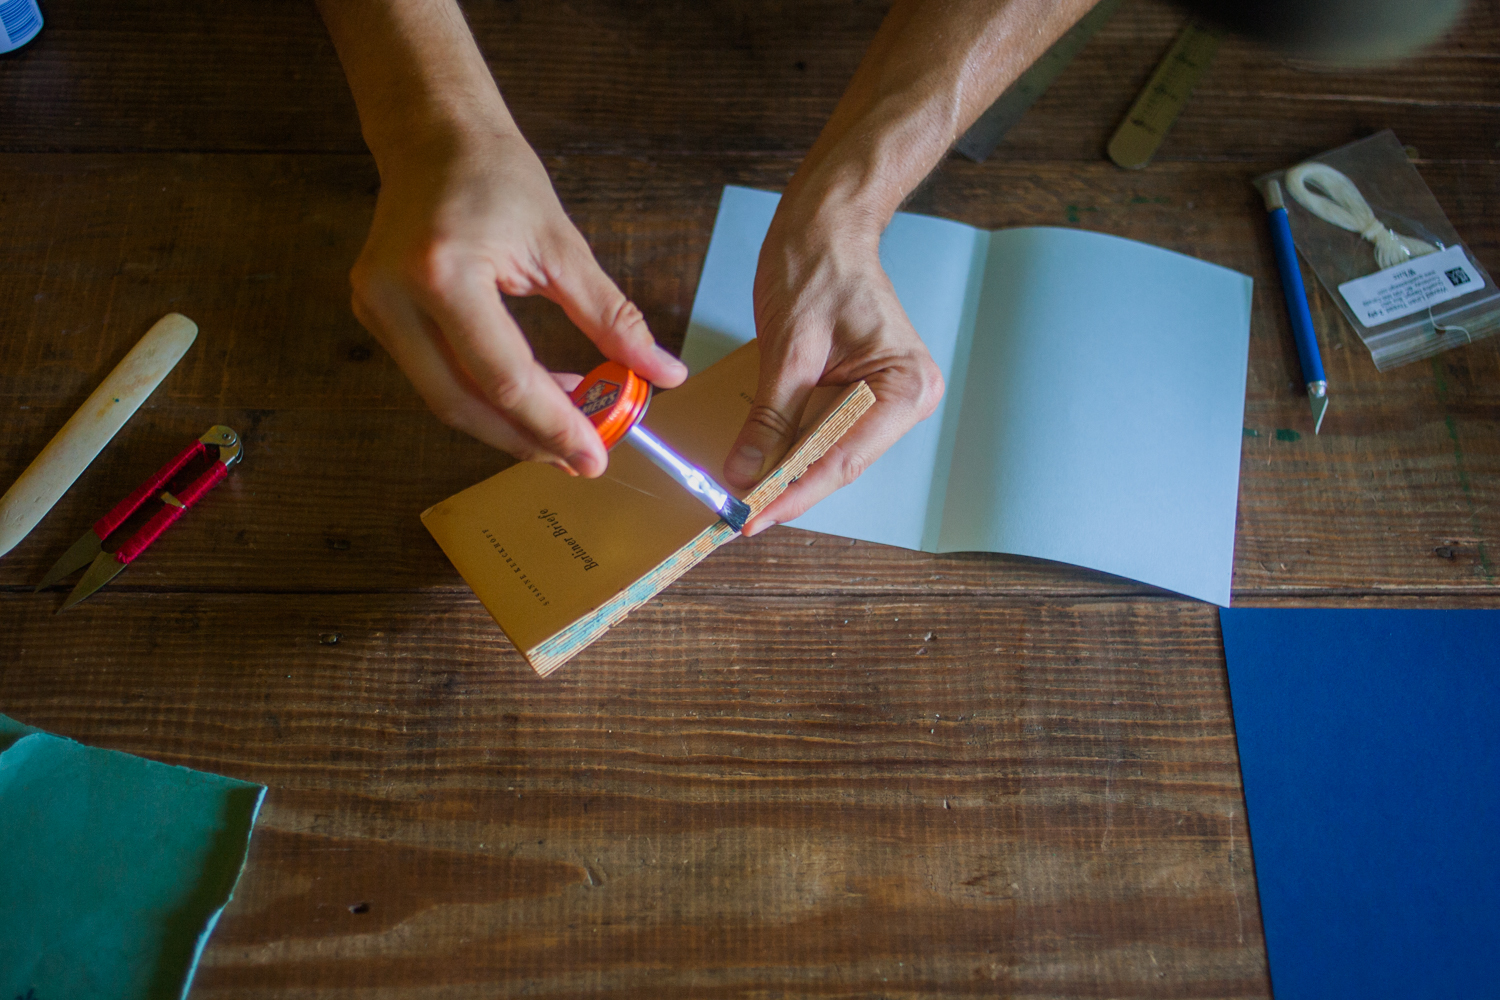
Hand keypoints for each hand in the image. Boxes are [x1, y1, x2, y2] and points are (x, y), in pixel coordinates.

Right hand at [349, 126, 686, 475]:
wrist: (432, 136)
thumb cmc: (497, 177)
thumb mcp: (563, 245)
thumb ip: (612, 318)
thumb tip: (663, 375)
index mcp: (443, 273)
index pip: (505, 377)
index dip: (553, 425)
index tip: (594, 456)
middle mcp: (395, 297)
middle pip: (464, 404)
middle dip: (527, 439)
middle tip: (579, 456)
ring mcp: (376, 309)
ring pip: (445, 400)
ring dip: (507, 423)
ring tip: (564, 424)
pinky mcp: (375, 315)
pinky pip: (434, 377)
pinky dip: (483, 397)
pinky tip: (530, 394)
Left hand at [724, 197, 944, 534]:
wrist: (825, 224)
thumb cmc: (818, 265)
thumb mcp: (789, 348)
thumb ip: (770, 418)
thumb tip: (745, 473)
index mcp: (905, 385)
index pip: (844, 460)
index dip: (795, 494)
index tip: (754, 518)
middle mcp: (907, 398)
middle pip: (840, 463)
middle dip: (789, 489)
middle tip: (741, 517)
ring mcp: (887, 397)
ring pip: (830, 453)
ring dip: (788, 473)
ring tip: (745, 498)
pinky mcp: (862, 393)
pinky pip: (824, 433)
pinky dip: (791, 449)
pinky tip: (760, 465)